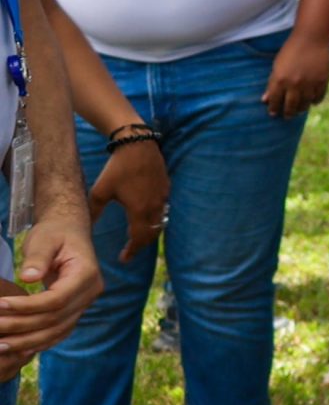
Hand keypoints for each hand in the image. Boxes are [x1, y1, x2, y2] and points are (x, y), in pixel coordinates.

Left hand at [0, 205, 104, 377]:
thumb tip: (27, 277)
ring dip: (29, 340)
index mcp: (86, 274)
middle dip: (22, 327)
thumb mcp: (44, 239)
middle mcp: (91, 292)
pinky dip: (40, 341)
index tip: (0, 306)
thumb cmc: (55, 233)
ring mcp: (86, 303)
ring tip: (1, 345)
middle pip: (56, 319)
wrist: (70, 232)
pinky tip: (20, 347)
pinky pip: (60, 331)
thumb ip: (37, 257)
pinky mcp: (76, 310)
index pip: (56, 299)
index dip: (27, 307)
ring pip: (58, 330)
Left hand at [88, 139, 169, 261]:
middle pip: (152, 234)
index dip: (132, 251)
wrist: (137, 145)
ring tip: (138, 236)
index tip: (124, 259)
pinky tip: (146, 215)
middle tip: (131, 250)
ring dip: (150, 232)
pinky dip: (155, 219)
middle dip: (141, 245)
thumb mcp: (100, 191)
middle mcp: (155, 207)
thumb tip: (87, 228)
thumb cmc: (117, 168)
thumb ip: (94, 212)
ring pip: (160, 222)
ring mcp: (163, 197)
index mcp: (139, 211)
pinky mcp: (166, 188)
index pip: (139, 238)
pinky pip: (163, 210)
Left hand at [263, 32, 328, 115]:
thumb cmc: (291, 50)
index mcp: (280, 80)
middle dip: (287, 113)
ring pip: (305, 105)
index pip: (274, 101)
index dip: (273, 109)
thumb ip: (272, 83)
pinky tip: (311, 101)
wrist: (312, 38)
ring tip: (299, 110)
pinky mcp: (322, 82)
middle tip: (287, 116)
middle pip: (290, 106)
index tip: (273, 113)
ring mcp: (309, 84)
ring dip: (301, 109)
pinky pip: (318, 98)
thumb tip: (265, 99)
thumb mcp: (277, 65)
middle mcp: (294, 85)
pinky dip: (314, 101)